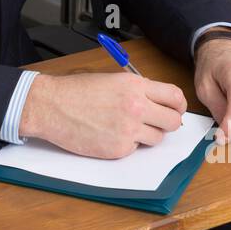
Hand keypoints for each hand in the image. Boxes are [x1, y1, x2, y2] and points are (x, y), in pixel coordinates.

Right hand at [19, 71, 186, 158]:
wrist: (51, 106)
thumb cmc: (76, 91)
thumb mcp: (112, 80)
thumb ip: (137, 89)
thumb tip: (158, 102)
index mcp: (135, 86)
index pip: (175, 96)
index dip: (179, 105)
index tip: (176, 109)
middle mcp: (136, 107)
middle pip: (173, 121)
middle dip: (167, 122)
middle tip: (156, 122)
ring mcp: (128, 130)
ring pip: (157, 138)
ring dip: (147, 135)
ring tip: (126, 127)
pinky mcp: (118, 149)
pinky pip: (135, 149)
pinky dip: (127, 144)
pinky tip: (110, 134)